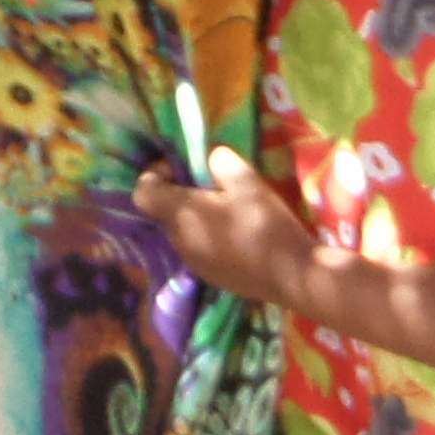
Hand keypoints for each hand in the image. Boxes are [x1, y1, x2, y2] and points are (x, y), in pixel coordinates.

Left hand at [136, 148, 315, 310]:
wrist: (292, 276)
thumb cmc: (265, 224)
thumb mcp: (247, 180)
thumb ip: (220, 161)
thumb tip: (209, 157)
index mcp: (181, 214)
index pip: (142, 192)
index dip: (156, 173)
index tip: (183, 167)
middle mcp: (178, 241)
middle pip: (163, 211)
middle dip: (180, 192)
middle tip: (212, 184)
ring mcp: (192, 262)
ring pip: (181, 230)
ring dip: (195, 215)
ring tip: (228, 209)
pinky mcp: (209, 276)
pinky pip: (197, 247)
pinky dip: (207, 235)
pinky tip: (236, 233)